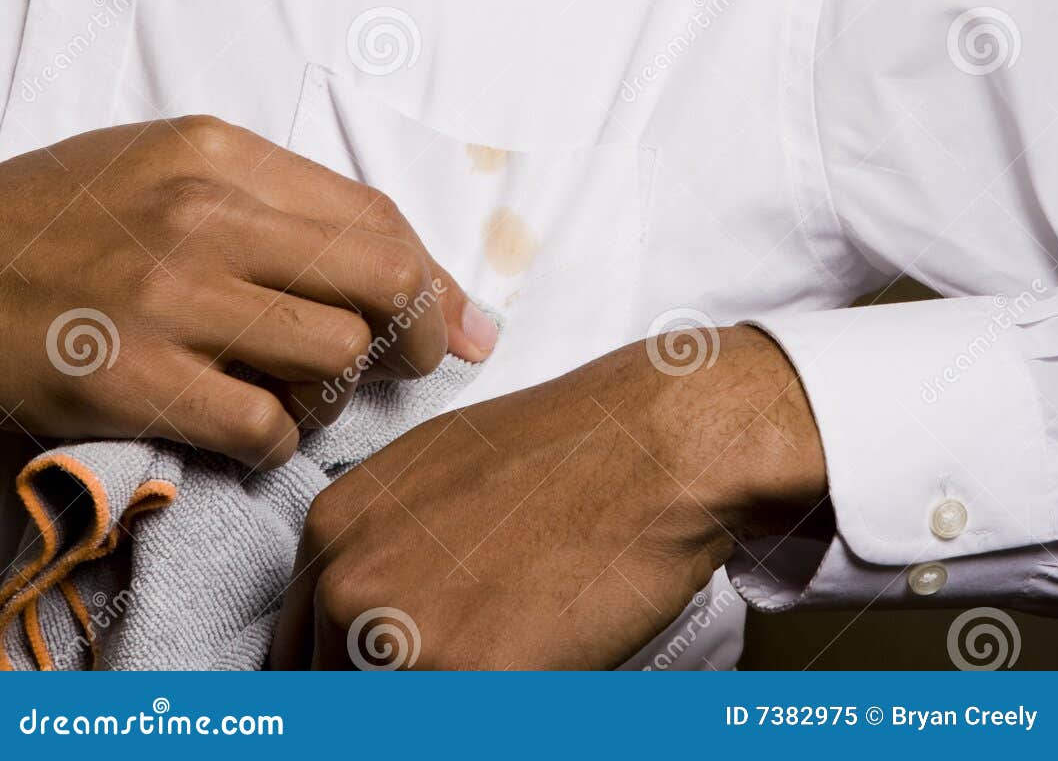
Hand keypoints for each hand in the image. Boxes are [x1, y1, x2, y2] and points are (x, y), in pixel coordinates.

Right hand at [0, 116, 495, 467]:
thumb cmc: (62, 219)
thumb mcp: (164, 164)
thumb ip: (277, 199)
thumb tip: (399, 258)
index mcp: (219, 152)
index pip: (373, 213)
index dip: (437, 274)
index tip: (466, 319)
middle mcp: (204, 214)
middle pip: (379, 276)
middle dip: (421, 331)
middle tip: (417, 361)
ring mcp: (170, 296)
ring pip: (333, 352)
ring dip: (336, 388)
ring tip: (300, 389)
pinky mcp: (134, 377)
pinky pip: (265, 422)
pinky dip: (278, 435)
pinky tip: (252, 424)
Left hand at [270, 326, 827, 668]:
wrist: (647, 445)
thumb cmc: (561, 453)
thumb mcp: (433, 478)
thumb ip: (378, 554)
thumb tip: (354, 628)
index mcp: (331, 529)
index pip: (296, 651)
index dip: (344, 679)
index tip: (389, 675)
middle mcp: (344, 582)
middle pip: (333, 694)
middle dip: (392, 692)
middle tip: (458, 666)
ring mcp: (395, 635)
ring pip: (384, 714)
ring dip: (445, 696)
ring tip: (510, 652)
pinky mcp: (464, 681)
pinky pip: (455, 724)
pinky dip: (503, 705)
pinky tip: (536, 665)